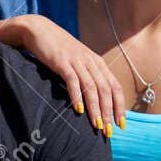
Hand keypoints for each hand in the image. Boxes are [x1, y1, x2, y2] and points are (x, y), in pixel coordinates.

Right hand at [6, 14, 125, 132]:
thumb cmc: (58, 49)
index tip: (121, 124)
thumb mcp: (77, 61)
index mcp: (97, 63)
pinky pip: (72, 80)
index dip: (119, 106)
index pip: (114, 87)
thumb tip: (94, 98)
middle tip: (108, 131)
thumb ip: (86, 75)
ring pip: (92, 87)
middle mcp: (90, 61)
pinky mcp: (62, 62)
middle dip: (109, 112)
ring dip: (95, 108)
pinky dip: (76, 95)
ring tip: (96, 125)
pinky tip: (77, 109)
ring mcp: (77, 61)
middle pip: (105, 90)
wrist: (39, 30)